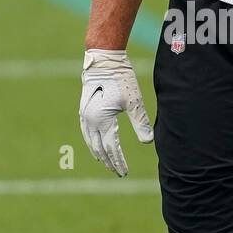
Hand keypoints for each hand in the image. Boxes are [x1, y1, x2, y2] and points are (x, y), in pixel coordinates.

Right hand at [79, 49, 153, 175]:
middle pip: (99, 148)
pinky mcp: (84, 109)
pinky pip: (86, 132)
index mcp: (102, 120)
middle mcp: (90, 121)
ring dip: (99, 154)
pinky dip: (92, 142)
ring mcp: (84, 115)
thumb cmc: (120, 78)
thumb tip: (148, 142)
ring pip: (90, 141)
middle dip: (109, 161)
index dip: (119, 161)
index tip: (125, 172)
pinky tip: (96, 145)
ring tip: (107, 163)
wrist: (103, 59)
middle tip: (118, 172)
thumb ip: (140, 122)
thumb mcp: (134, 101)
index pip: (111, 148)